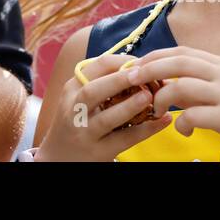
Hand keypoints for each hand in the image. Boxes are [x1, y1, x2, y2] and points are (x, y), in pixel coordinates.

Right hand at [35, 53, 170, 161]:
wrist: (58, 157)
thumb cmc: (75, 121)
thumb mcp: (77, 98)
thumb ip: (100, 82)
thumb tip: (138, 66)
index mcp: (71, 90)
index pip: (93, 67)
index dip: (119, 61)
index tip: (140, 62)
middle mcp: (74, 110)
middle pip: (93, 91)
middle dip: (118, 80)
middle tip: (142, 73)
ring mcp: (85, 133)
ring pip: (107, 118)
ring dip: (130, 106)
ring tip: (149, 96)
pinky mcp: (98, 152)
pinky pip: (124, 139)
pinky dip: (146, 130)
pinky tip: (162, 120)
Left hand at [135, 46, 219, 160]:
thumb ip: (201, 87)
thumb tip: (169, 86)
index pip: (181, 52)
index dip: (154, 56)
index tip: (135, 66)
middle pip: (177, 62)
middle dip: (148, 69)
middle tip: (130, 81)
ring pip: (181, 86)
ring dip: (161, 98)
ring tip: (157, 111)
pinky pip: (193, 115)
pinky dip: (182, 123)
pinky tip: (185, 130)